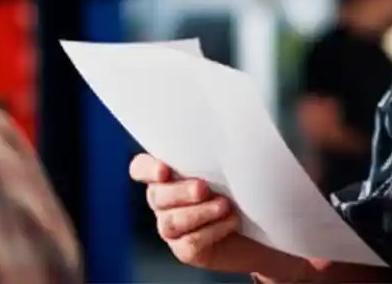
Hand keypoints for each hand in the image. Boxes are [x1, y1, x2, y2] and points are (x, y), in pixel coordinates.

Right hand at [129, 153, 241, 269]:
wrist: (252, 226)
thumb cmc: (236, 186)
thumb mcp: (227, 167)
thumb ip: (214, 158)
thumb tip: (223, 142)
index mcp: (165, 174)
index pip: (140, 168)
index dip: (147, 169)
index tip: (164, 171)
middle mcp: (162, 200)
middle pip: (156, 196)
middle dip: (181, 192)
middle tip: (203, 188)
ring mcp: (170, 227)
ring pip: (171, 222)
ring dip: (200, 212)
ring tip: (224, 205)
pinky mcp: (184, 249)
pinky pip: (190, 242)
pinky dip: (213, 230)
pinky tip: (231, 221)